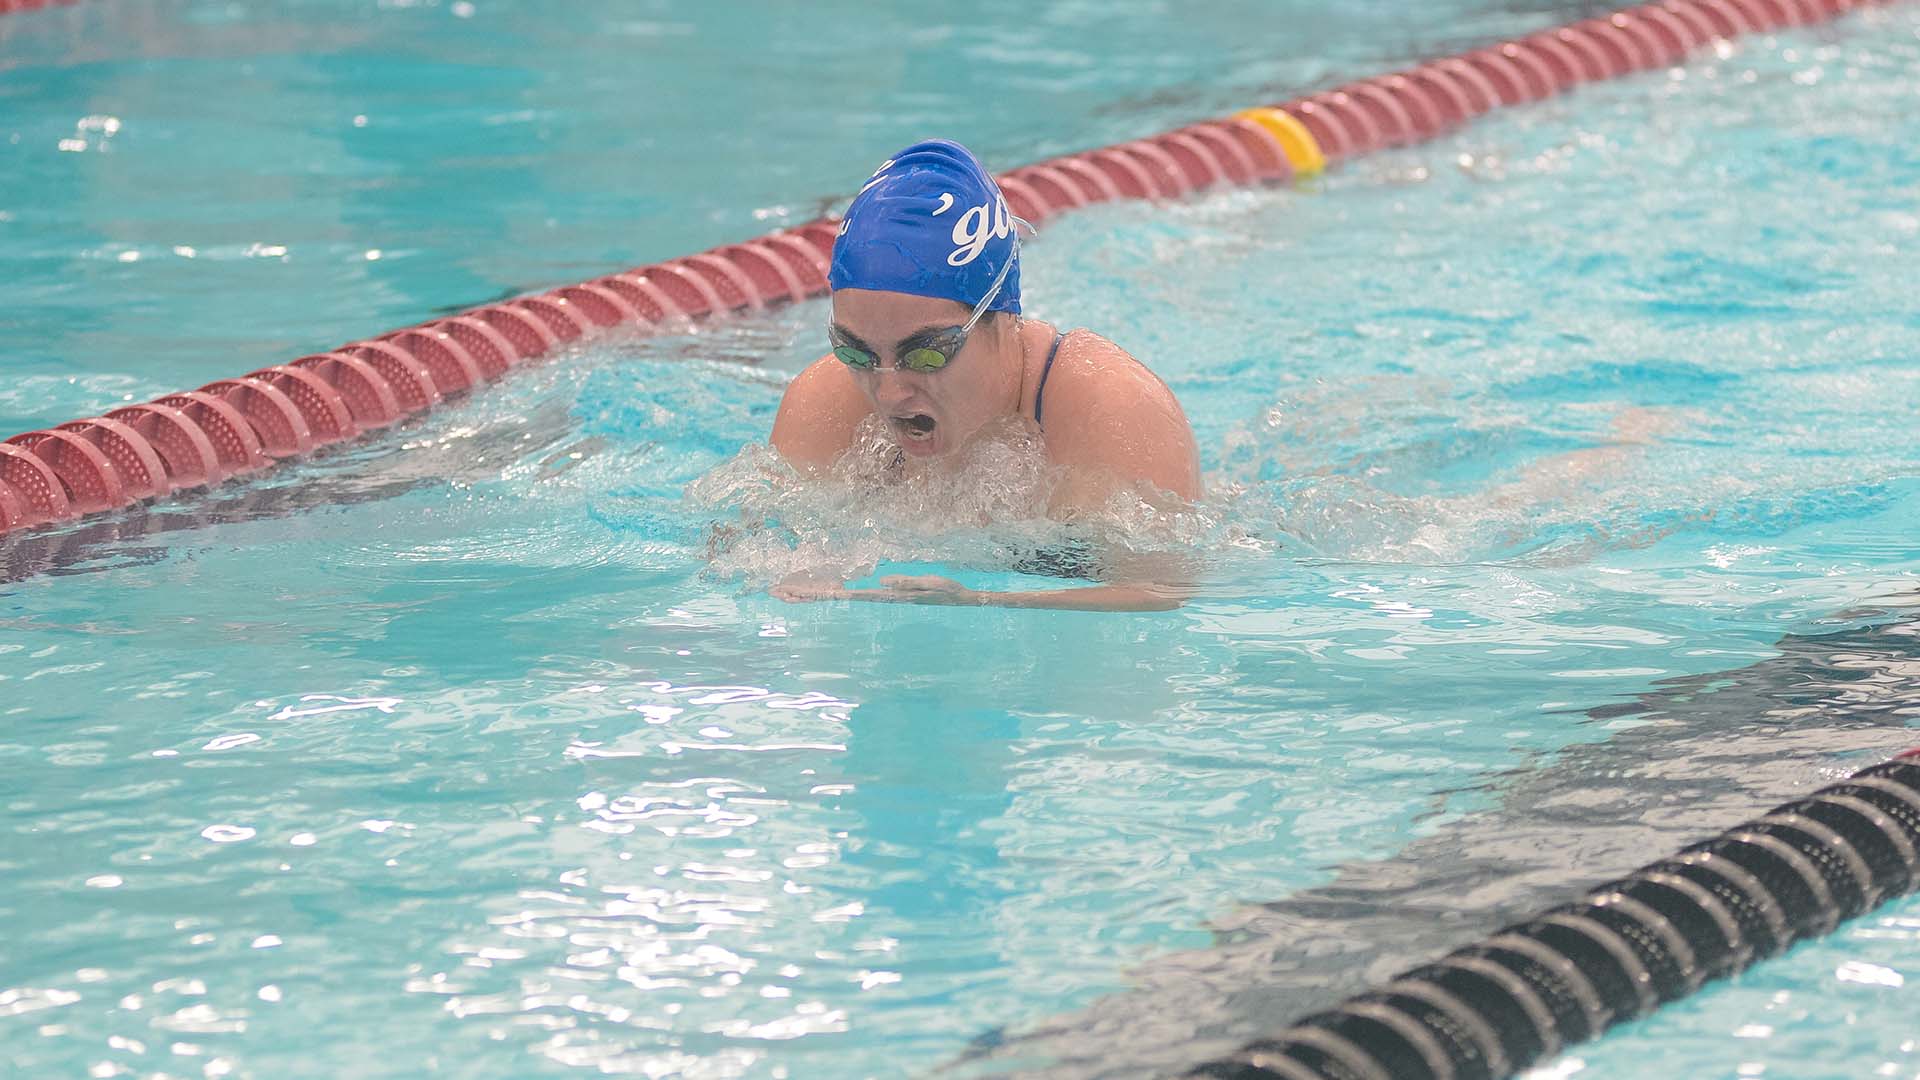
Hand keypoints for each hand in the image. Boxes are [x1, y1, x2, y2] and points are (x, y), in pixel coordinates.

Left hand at [769, 573, 978, 605]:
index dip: (814, 593)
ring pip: (838, 597)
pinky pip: (851, 594)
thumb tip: (878, 581)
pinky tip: (823, 592)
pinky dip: (832, 592)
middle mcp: (875, 598)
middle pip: (831, 597)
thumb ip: (905, 583)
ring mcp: (878, 597)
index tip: (789, 593)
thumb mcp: (929, 585)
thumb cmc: (946, 592)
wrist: (960, 601)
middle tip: (772, 592)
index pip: (840, 595)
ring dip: (812, 595)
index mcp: (882, 596)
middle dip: (801, 595)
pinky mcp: (884, 594)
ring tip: (786, 592)